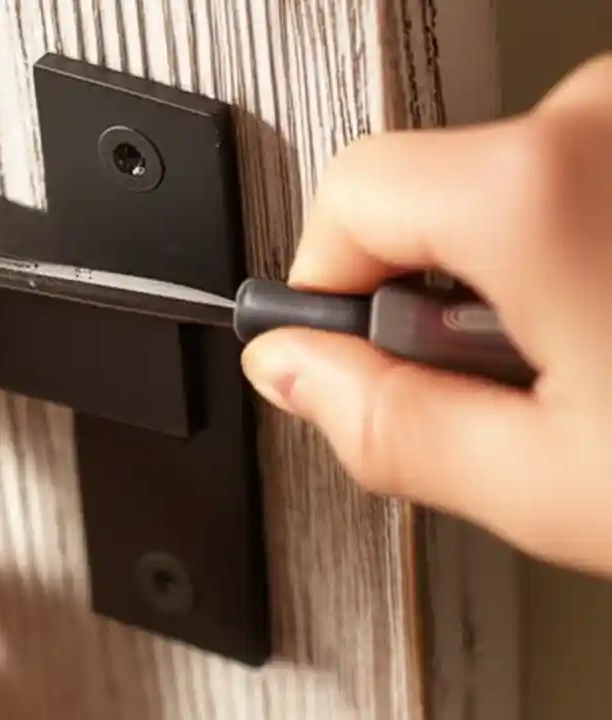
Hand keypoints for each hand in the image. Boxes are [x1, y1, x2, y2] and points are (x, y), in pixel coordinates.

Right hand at [241, 54, 611, 575]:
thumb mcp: (555, 485)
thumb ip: (391, 425)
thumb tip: (290, 372)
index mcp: (540, 184)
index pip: (344, 195)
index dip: (325, 290)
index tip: (346, 351)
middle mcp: (604, 113)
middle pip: (428, 192)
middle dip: (438, 295)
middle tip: (524, 385)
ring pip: (511, 184)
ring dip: (523, 274)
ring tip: (601, 363)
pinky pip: (583, 170)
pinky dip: (584, 244)